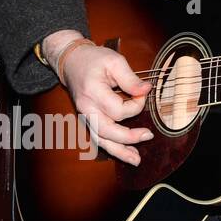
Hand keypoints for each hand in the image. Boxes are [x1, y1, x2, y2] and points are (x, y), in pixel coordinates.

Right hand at [51, 31, 153, 166]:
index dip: (136, 105)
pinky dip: (112, 148)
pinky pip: (99, 138)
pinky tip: (126, 154)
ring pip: (101, 139)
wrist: (72, 62)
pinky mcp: (88, 119)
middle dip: (129, 137)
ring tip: (136, 160)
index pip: (117, 109)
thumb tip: (147, 90)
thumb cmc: (94, 60)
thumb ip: (130, 78)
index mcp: (92, 92)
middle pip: (107, 130)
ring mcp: (85, 116)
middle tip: (148, 136)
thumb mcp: (114, 61)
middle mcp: (86, 108)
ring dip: (119, 151)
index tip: (143, 93)